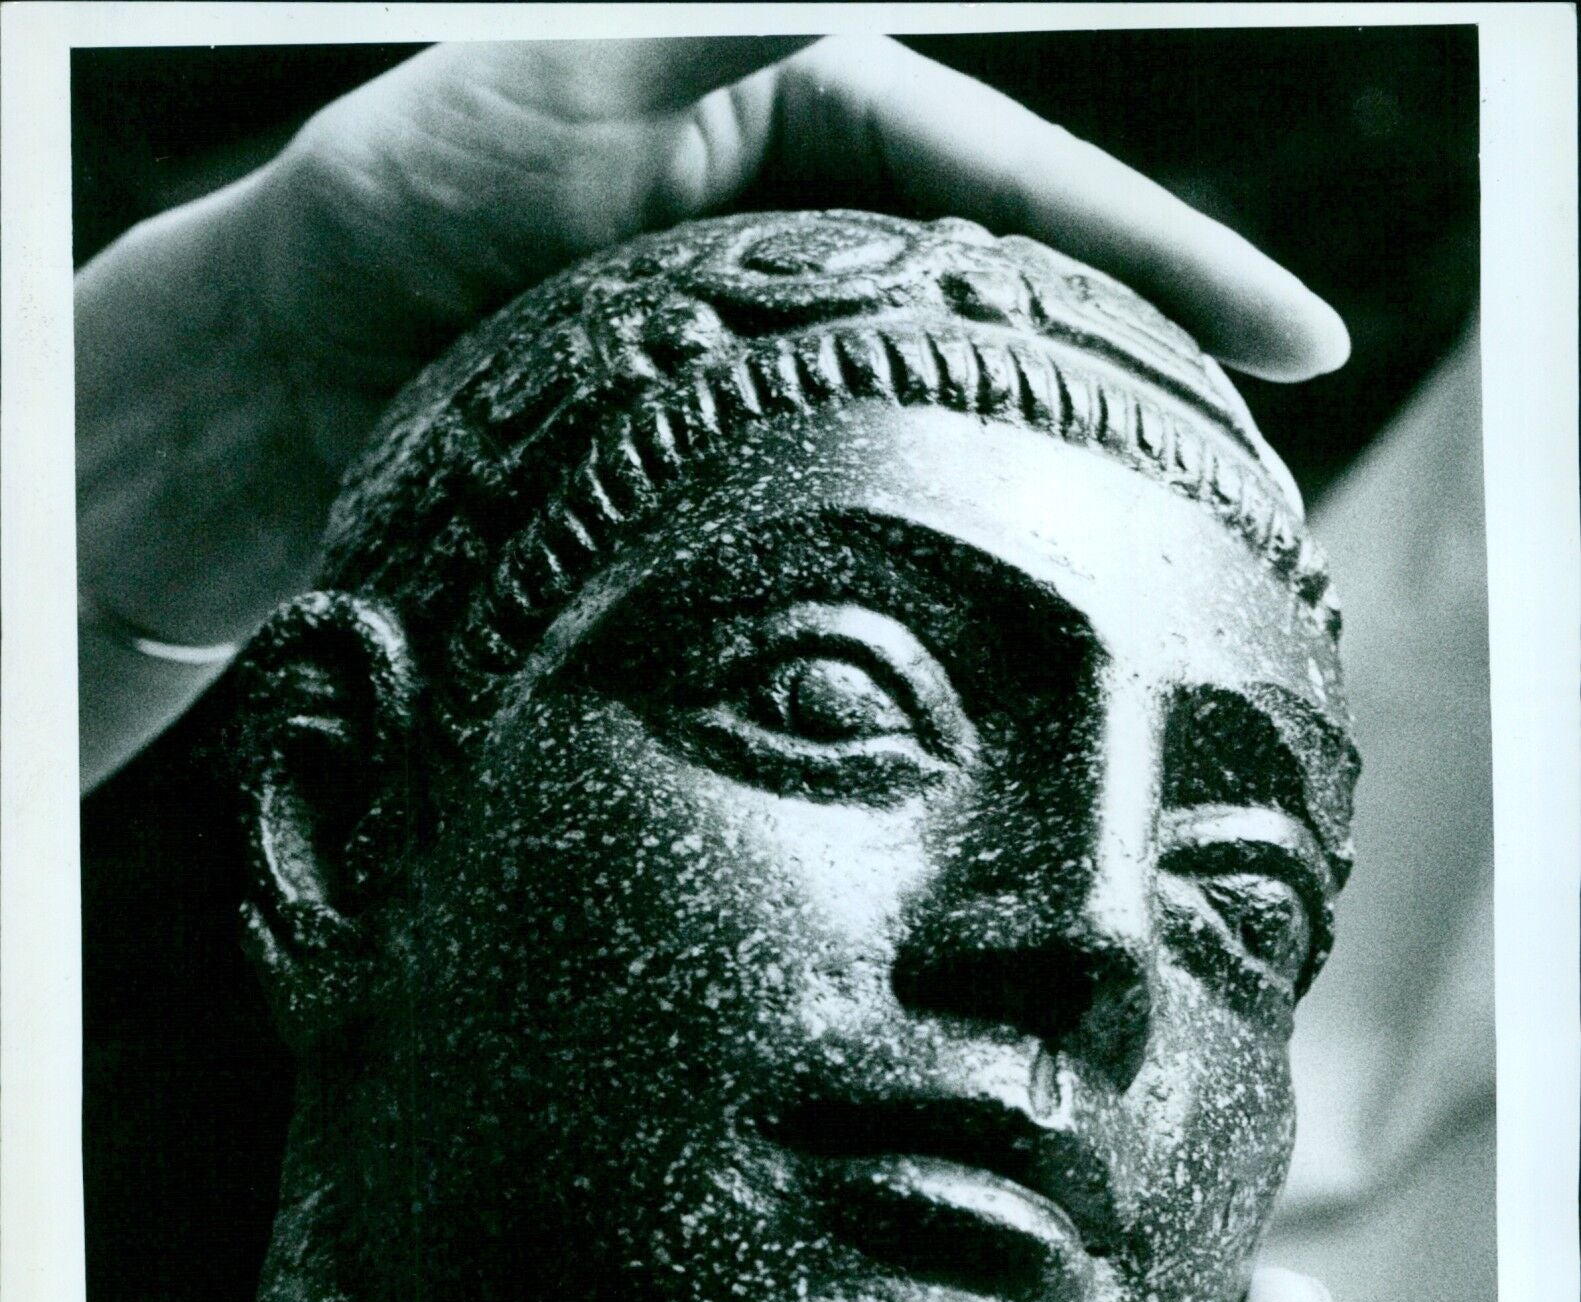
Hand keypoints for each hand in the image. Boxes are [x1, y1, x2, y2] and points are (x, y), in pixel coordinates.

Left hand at [77, 36, 1347, 675]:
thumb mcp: (571, 73)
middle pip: (1031, 291)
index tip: (1300, 341)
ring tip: (1183, 544)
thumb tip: (836, 8)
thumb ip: (727, 31)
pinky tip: (1012, 586)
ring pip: (964, 399)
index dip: (1175, 259)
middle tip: (1265, 470)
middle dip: (1155, 366)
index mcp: (810, 115)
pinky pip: (873, 484)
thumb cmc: (408, 202)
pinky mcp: (736, 446)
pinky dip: (950, 528)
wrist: (296, 370)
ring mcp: (783, 347)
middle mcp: (818, 227)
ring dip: (1070, 464)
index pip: (1031, 180)